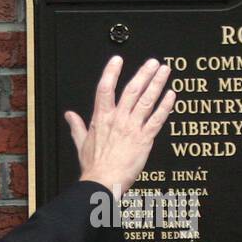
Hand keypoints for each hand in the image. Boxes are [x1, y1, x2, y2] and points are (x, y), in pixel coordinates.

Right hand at [64, 55, 174, 194]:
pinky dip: (165, 106)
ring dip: (156, 83)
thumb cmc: (93, 166)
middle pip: (132, 90)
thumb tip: (69, 115)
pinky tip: (171, 95)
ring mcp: (132, 128)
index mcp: (101, 118)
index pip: (105, 88)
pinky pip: (157, 119)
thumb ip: (77, 126)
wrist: (103, 181)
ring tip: (164, 70)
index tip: (117, 59)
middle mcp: (118, 119)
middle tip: (152, 62)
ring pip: (147, 100)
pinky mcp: (144, 139)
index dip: (111, 72)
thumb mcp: (81, 143)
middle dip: (143, 74)